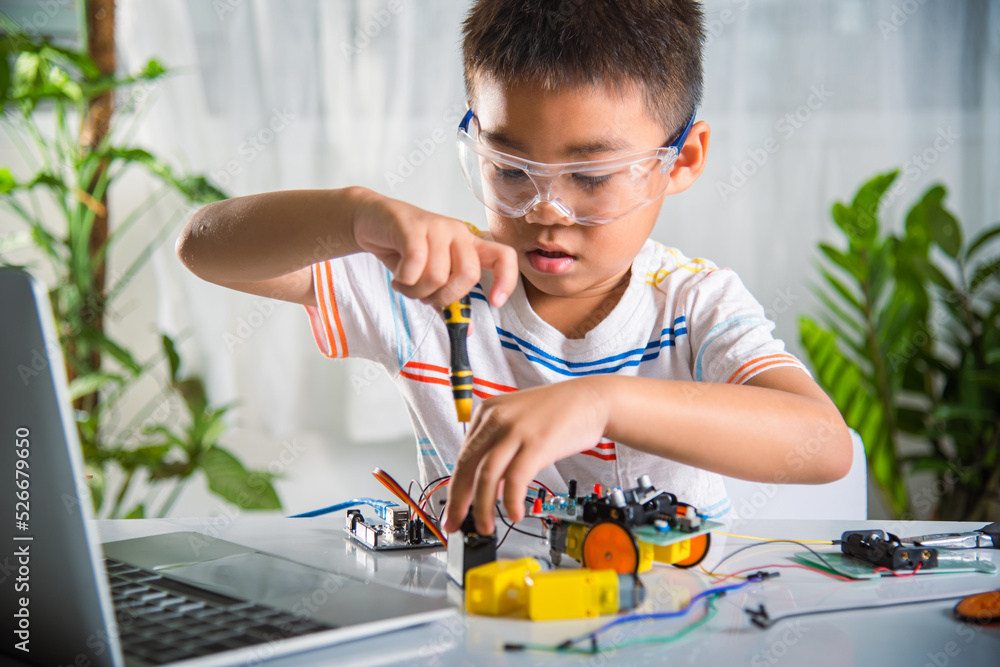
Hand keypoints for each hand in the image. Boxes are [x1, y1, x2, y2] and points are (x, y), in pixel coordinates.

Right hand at [351, 190, 516, 308]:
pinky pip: (416, 261)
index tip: (495, 303)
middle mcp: (458, 233)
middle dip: (445, 297)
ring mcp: (437, 226)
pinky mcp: (412, 225)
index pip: (504, 257)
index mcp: (469, 245)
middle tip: (425, 297)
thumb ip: (448, 302)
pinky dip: (405, 279)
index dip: (506, 280)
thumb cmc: (402, 249)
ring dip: (416, 291)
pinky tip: (398, 277)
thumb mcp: (428, 277)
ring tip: (405, 284)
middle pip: (469, 274)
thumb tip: (467, 329)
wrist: (369, 219)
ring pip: (438, 274)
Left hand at [442, 377, 610, 534]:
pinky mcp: (536, 443)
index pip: (462, 456)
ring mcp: (516, 430)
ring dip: (482, 507)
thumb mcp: (519, 425)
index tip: (454, 508)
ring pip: (486, 476)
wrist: (592, 399)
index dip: (455, 488)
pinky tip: (514, 513)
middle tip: (456, 524)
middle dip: (458, 502)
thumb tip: (491, 488)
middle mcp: (497, 419)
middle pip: (466, 466)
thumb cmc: (559, 413)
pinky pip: (515, 480)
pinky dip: (511, 501)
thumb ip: (501, 452)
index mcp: (488, 412)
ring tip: (485, 526)